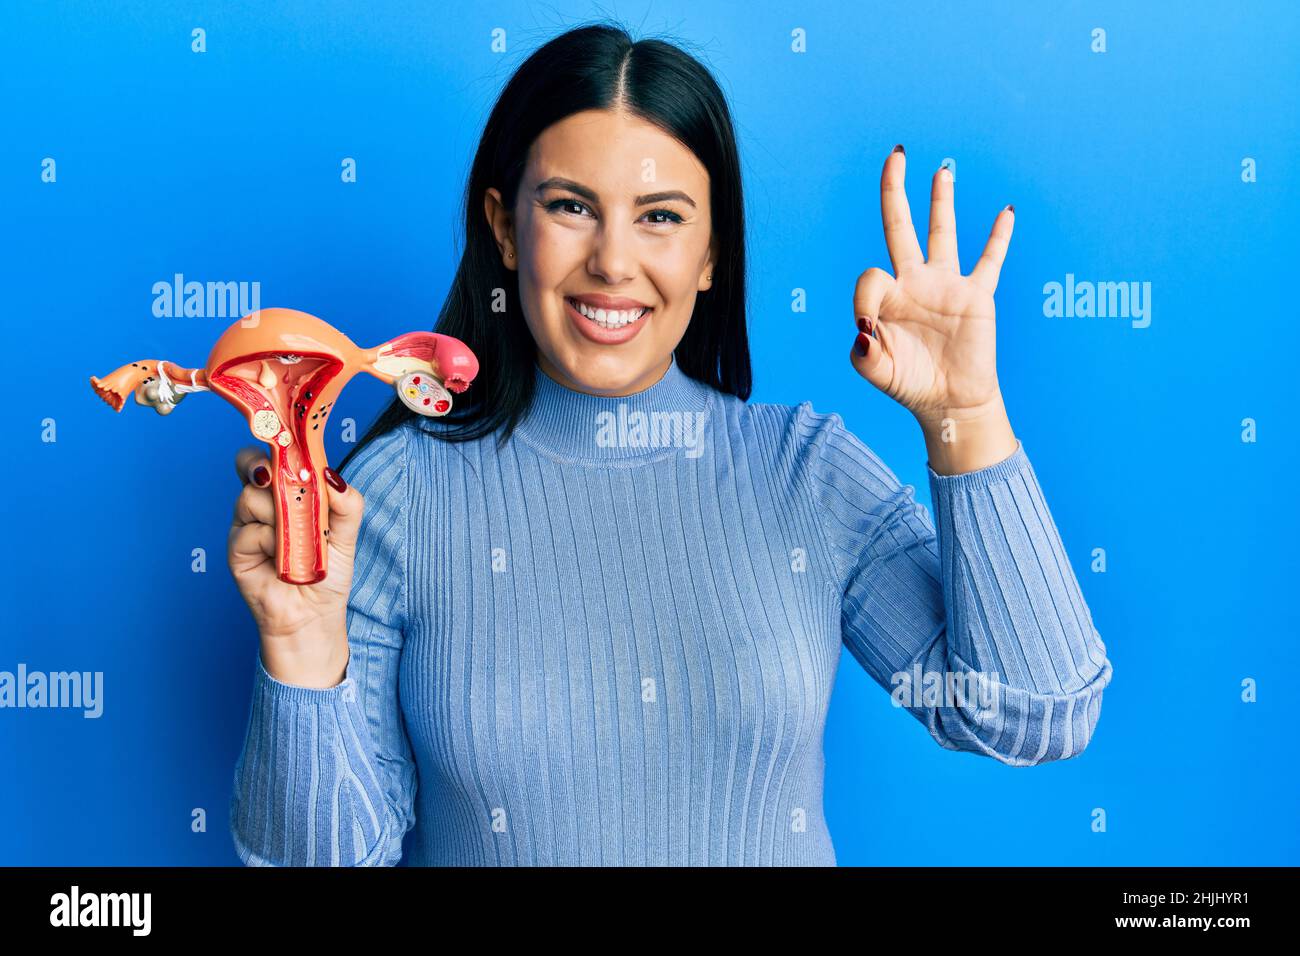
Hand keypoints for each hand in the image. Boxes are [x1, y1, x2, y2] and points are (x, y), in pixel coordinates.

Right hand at [227, 447, 363, 686]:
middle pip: (250, 464)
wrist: (312, 616)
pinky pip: (250, 532)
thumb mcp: (348, 534)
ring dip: (280, 514)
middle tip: (279, 478)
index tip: (286, 439)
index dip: (276, 443)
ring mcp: (247, 525)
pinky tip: (282, 560)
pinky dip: (271, 543)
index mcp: (289, 493)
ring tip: (298, 539)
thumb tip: (332, 476)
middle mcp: (264, 503)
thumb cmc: (327, 573)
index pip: (274, 455)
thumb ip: (346, 503)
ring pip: (251, 496)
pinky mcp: (237, 549)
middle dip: (264, 464)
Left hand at [849, 147, 1013, 428]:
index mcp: (885, 297)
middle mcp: (914, 282)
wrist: (948, 402)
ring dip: (942, 200)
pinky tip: (1004, 212)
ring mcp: (946, 285)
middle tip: (896, 156)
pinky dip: (998, 238)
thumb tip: (864, 327)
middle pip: (901, 226)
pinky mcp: (977, 296)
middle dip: (895, 190)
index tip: (867, 325)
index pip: (870, 274)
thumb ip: (862, 352)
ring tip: (942, 169)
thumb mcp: (875, 371)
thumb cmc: (908, 385)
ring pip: (943, 232)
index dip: (865, 295)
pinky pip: (989, 261)